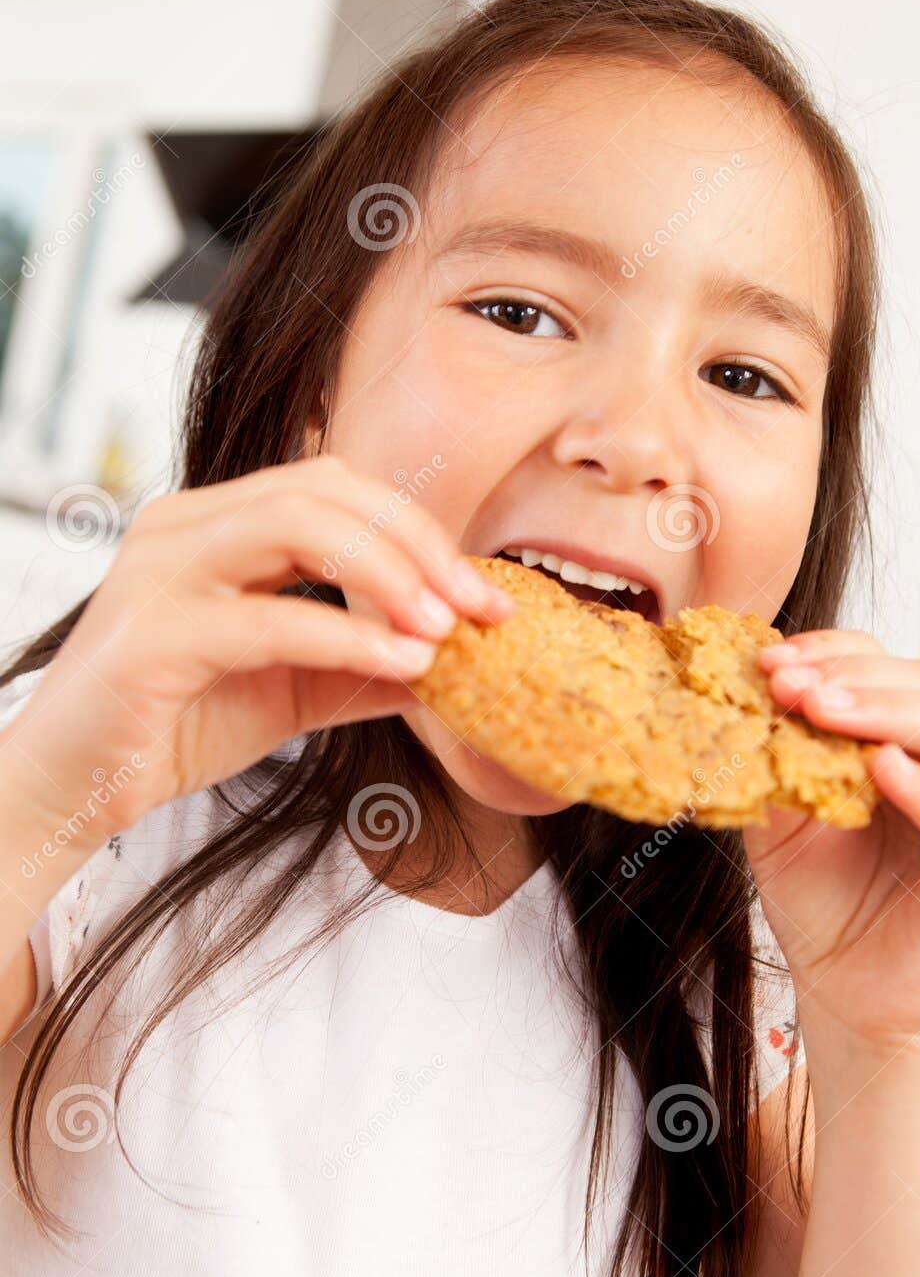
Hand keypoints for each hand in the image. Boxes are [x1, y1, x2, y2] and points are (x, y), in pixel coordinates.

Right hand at [1, 455, 512, 851]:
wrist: (76, 789)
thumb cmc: (174, 726)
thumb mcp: (293, 689)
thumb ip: (363, 666)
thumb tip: (455, 660)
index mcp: (215, 522)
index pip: (336, 488)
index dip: (420, 531)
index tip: (487, 594)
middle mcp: (184, 526)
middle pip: (325, 491)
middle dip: (419, 544)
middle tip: (482, 606)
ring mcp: (162, 571)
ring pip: (296, 526)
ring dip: (388, 573)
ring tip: (444, 629)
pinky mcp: (151, 636)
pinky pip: (269, 618)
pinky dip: (348, 636)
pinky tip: (402, 663)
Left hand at [741, 629, 919, 1055]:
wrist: (851, 1006)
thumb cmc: (826, 910)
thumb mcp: (782, 824)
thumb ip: (774, 764)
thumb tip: (739, 699)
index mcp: (907, 747)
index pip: (885, 672)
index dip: (831, 655)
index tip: (769, 660)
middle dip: (852, 678)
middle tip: (789, 682)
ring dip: (885, 713)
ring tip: (822, 709)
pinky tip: (879, 770)